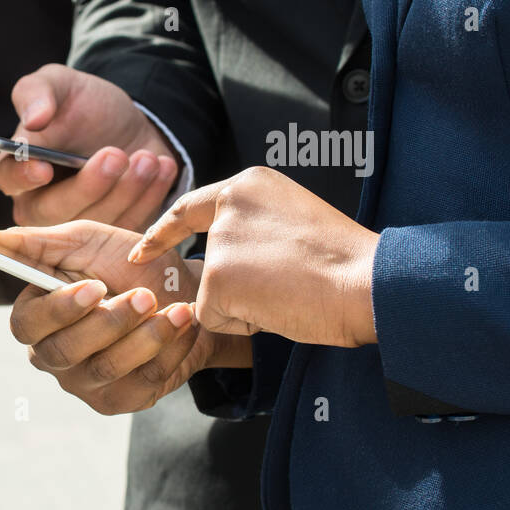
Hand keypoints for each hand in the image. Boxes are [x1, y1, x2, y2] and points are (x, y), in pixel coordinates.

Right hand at [0, 65, 180, 231]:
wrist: (127, 124)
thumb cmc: (83, 106)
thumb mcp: (60, 84)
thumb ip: (37, 92)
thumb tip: (33, 119)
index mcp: (18, 168)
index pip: (9, 180)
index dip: (24, 178)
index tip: (45, 167)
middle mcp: (39, 205)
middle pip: (54, 213)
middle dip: (88, 187)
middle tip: (116, 155)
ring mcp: (75, 226)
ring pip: (95, 224)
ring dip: (125, 192)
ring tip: (147, 158)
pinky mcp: (110, 235)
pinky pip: (127, 227)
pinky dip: (149, 197)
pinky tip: (161, 168)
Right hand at [0, 220, 248, 413]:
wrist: (188, 292)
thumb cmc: (128, 264)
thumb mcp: (83, 242)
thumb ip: (31, 243)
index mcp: (37, 317)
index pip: (27, 324)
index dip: (59, 309)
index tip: (95, 286)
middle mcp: (54, 355)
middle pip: (64, 352)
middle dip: (110, 322)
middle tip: (146, 295)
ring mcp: (87, 383)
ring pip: (105, 368)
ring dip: (146, 337)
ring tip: (176, 309)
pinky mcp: (122, 400)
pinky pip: (140, 384)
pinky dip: (168, 351)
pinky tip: (183, 326)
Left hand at [130, 166, 379, 346]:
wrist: (369, 283)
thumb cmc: (345, 263)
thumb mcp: (291, 224)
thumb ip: (251, 231)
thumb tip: (216, 267)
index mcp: (249, 185)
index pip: (191, 207)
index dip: (163, 234)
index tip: (139, 252)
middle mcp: (228, 204)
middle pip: (209, 264)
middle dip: (234, 287)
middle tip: (286, 284)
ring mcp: (221, 241)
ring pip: (212, 295)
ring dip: (245, 307)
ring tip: (289, 291)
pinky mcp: (218, 278)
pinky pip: (214, 319)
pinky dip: (244, 325)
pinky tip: (278, 307)